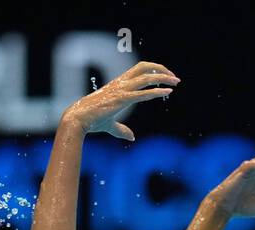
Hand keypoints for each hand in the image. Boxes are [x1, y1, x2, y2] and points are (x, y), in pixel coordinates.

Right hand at [61, 61, 179, 139]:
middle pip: (144, 67)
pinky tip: (167, 92)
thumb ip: (121, 130)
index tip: (165, 77)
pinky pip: (143, 93)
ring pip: (146, 77)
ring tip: (176, 82)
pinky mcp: (122, 100)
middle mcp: (120, 83)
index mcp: (118, 84)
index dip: (153, 69)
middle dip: (161, 69)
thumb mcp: (110, 125)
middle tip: (174, 77)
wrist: (78, 119)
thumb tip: (131, 137)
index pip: (138, 69)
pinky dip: (157, 91)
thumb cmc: (91, 121)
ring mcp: (121, 90)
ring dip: (163, 78)